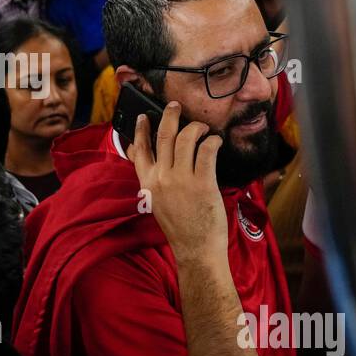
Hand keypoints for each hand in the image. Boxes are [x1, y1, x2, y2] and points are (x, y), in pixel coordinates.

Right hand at [127, 101, 227, 261]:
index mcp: (148, 184)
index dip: (141, 130)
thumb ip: (157, 182)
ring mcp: (181, 179)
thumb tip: (161, 161)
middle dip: (170, 115)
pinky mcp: (202, 182)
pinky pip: (206, 151)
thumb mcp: (159, 203)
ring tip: (203, 128)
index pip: (139, 150)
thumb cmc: (181, 229)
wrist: (195, 249)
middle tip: (176, 106)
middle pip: (163, 136)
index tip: (144, 116)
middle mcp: (162, 178)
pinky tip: (216, 141)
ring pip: (186, 138)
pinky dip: (213, 141)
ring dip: (196, 127)